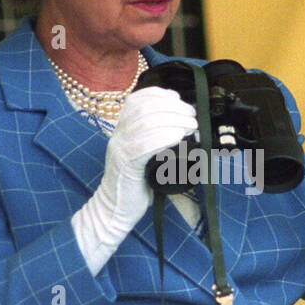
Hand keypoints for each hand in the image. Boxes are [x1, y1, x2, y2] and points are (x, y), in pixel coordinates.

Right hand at [72, 86, 197, 273]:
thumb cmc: (133, 185)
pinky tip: (178, 137)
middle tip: (191, 115)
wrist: (113, 211)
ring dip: (173, 120)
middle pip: (144, 109)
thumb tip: (184, 128)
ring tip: (191, 126)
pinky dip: (163, 137)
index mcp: (121, 130)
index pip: (136, 100)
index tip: (178, 99)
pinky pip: (143, 145)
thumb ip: (155, 141)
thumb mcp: (143, 157)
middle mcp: (118, 135)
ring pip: (146, 124)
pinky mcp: (125, 165)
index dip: (158, 94)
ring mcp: (120, 149)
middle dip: (172, 107)